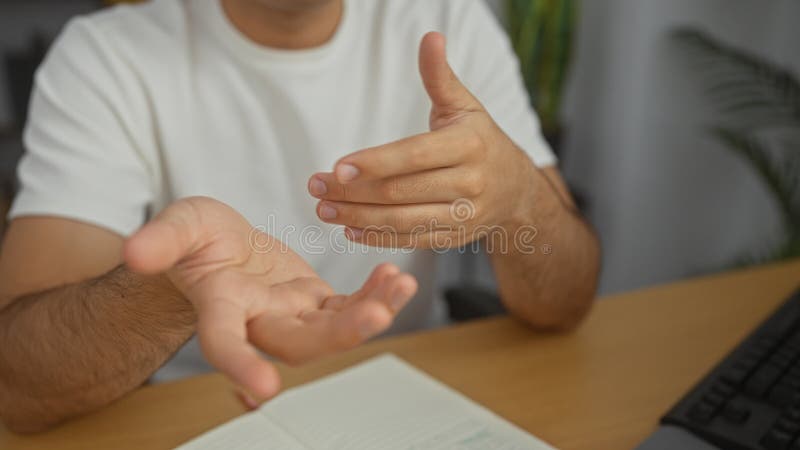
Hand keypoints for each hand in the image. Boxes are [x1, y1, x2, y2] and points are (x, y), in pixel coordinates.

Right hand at [122, 197, 416, 399]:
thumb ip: (161, 241)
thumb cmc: (195, 243)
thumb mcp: (177, 227)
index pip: (224, 342)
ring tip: (401, 286)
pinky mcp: (316, 301)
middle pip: (299, 343)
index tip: (263, 388)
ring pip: (333, 329)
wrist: (219, 250)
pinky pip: (350, 305)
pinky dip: (375, 296)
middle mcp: (259, 321)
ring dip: (370, 313)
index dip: (240, 366)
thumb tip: (135, 252)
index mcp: (220, 307)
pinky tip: (397, 278)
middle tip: (375, 317)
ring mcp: (292, 314)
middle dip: (339, 335)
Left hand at [307, 32, 535, 248]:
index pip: (413, 156)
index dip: (374, 163)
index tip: (337, 166)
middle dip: (352, 191)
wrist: (518, 190)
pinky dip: (378, 237)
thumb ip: (440, 76)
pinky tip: (349, 229)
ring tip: (324, 209)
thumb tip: (430, 38)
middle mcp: (469, 183)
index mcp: (469, 146)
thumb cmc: (480, 140)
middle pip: (400, 191)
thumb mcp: (465, 106)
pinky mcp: (455, 238)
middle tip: (316, 186)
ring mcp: (463, 215)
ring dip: (358, 218)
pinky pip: (411, 240)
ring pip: (402, 221)